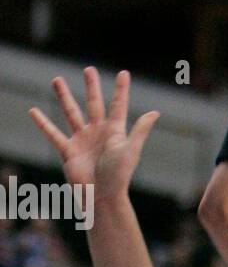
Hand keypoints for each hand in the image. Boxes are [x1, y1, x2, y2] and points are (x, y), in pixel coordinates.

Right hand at [28, 68, 158, 204]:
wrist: (101, 196)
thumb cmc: (118, 174)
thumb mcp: (130, 149)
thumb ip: (140, 130)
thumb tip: (155, 112)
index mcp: (115, 131)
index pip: (118, 105)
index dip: (121, 90)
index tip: (123, 73)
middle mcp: (98, 132)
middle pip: (93, 103)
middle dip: (91, 87)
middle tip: (88, 70)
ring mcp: (82, 140)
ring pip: (71, 112)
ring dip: (64, 96)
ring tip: (57, 80)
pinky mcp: (68, 151)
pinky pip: (53, 133)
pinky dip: (43, 123)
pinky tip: (33, 111)